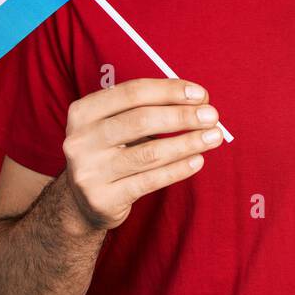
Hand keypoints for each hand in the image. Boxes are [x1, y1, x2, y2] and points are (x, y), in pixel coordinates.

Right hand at [60, 78, 222, 229]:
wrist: (82, 203)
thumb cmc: (110, 153)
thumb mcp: (115, 125)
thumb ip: (148, 109)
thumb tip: (197, 101)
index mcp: (83, 111)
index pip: (132, 92)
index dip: (169, 91)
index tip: (200, 94)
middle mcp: (80, 140)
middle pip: (141, 120)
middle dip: (182, 116)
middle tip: (212, 116)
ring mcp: (89, 171)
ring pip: (149, 153)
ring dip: (187, 143)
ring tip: (213, 137)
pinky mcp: (103, 199)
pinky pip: (149, 181)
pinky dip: (177, 170)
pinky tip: (197, 161)